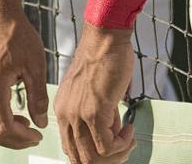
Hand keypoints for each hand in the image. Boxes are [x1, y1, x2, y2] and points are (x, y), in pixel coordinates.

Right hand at [0, 0, 50, 148]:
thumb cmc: (16, 34)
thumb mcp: (35, 65)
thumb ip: (38, 98)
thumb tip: (40, 123)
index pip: (4, 128)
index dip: (23, 138)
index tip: (37, 136)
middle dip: (10, 140)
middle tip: (30, 136)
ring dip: (0, 130)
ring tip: (22, 122)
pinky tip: (10, 106)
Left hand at [53, 25, 137, 163]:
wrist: (105, 38)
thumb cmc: (103, 60)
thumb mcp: (92, 94)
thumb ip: (96, 115)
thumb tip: (111, 134)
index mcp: (62, 109)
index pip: (72, 149)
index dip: (95, 154)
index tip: (113, 143)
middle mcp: (65, 114)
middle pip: (81, 159)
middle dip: (107, 160)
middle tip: (123, 146)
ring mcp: (78, 114)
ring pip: (93, 158)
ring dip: (117, 154)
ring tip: (128, 139)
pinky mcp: (93, 112)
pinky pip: (107, 147)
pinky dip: (122, 145)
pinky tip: (129, 129)